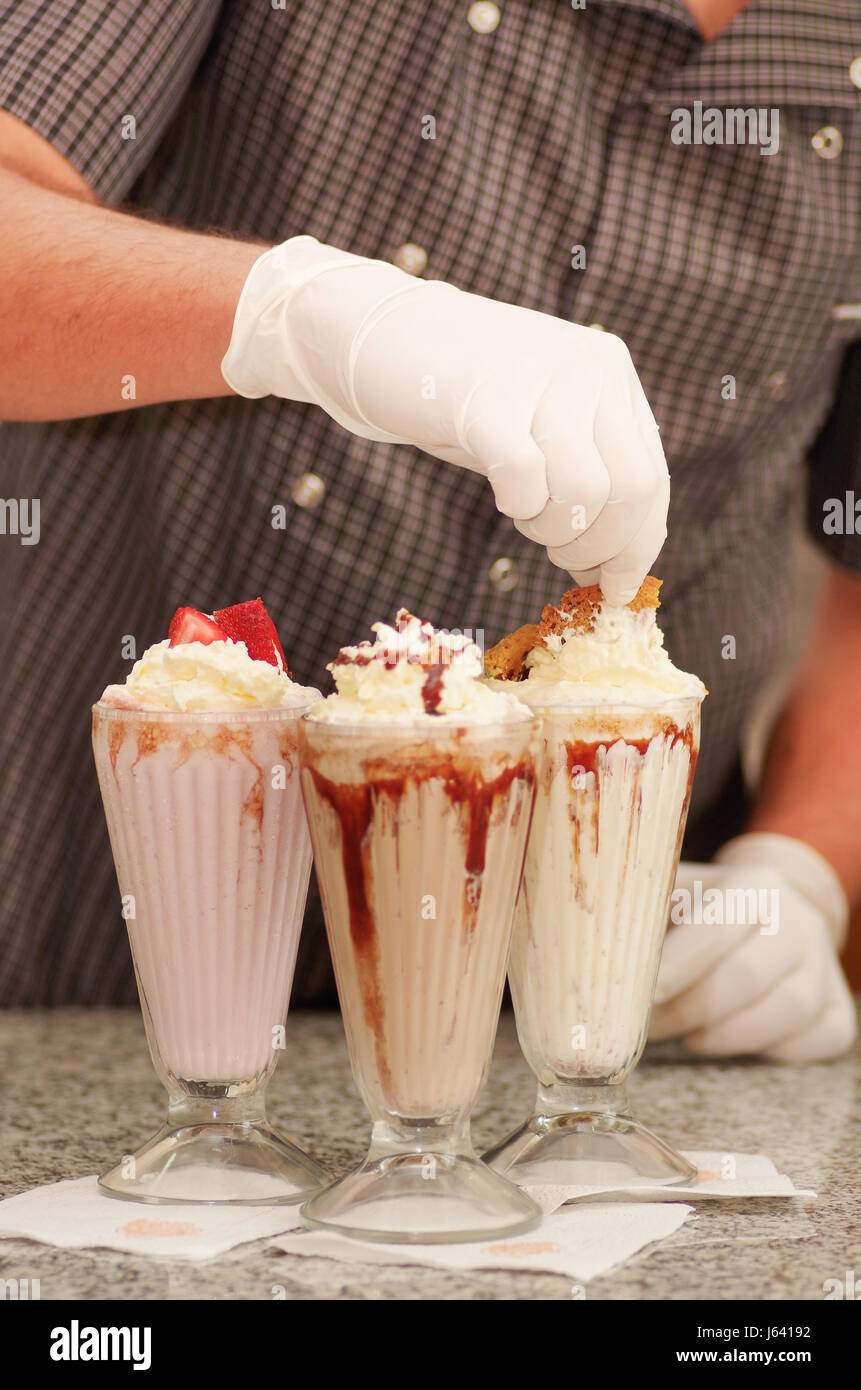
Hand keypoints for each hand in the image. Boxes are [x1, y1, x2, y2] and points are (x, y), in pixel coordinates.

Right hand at [221, 236, 667, 602]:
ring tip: (523, 515)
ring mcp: (540, 378)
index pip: (651, 480)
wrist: (374, 334)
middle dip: (597, 548)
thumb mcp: (537, 431)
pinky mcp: (486, 396)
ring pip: (584, 493)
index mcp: (611, 375)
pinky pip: (525, 478)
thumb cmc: (457, 398)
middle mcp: (589, 368)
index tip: (615, 589)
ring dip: (550, 529)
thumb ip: (581, 484)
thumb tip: (611, 572)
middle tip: (558, 555)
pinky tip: (502, 495)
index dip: (637, 547)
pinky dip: (516, 505)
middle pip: (630, 491)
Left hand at [650, 834, 856, 1061]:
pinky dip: (763, 1051)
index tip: (631, 998)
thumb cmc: (704, 908)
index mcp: (754, 886)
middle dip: (685, 1010)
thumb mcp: (674, 891)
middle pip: (744, 978)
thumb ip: (636, 909)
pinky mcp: (838, 1011)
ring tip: (683, 1035)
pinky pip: (808, 1044)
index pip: (713, 931)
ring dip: (720, 1036)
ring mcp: (824, 968)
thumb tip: (582, 940)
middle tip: (642, 1029)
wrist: (774, 912)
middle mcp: (799, 922)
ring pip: (779, 1015)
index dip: (672, 969)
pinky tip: (724, 1040)